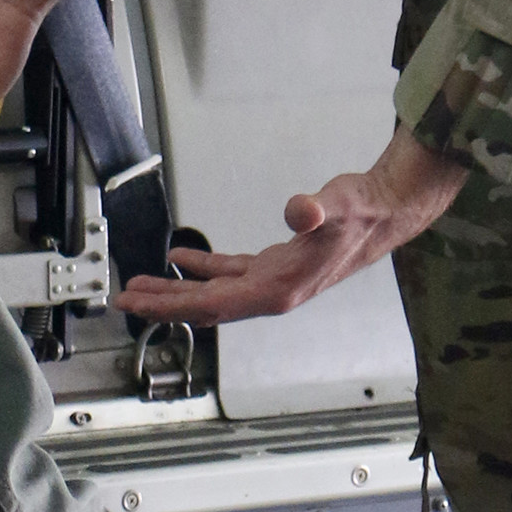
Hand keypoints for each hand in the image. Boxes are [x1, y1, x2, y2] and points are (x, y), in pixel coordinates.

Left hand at [116, 124, 466, 326]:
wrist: (388, 211)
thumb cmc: (364, 211)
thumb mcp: (338, 204)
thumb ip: (316, 209)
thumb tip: (299, 210)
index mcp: (279, 290)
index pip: (214, 305)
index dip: (173, 305)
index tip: (140, 304)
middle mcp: (273, 293)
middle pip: (206, 307)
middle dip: (162, 304)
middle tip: (123, 299)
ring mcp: (273, 281)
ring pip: (213, 293)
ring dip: (176, 291)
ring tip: (142, 287)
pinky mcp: (275, 266)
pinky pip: (229, 273)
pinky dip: (202, 269)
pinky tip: (181, 258)